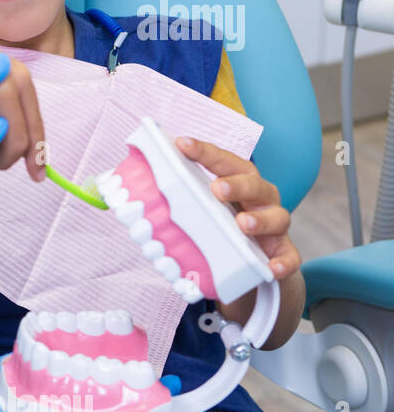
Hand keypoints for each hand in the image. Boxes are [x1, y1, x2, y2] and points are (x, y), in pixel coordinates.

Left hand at [174, 136, 299, 280]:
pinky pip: (289, 257)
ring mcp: (275, 227)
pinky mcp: (282, 254)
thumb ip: (177, 201)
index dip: (205, 152)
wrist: (253, 262)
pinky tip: (271, 267)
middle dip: (236, 184)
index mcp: (239, 182)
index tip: (182, 144)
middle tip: (216, 189)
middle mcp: (261, 199)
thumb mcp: (203, 210)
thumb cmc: (223, 226)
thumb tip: (122, 195)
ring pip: (278, 217)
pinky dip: (282, 262)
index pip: (225, 161)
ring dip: (260, 219)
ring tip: (243, 224)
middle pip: (254, 184)